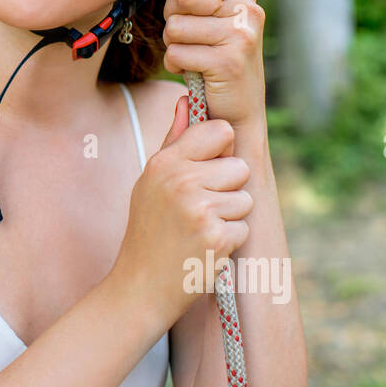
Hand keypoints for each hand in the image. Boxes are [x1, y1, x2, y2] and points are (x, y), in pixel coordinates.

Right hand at [113, 94, 252, 321]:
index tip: (209, 167)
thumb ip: (174, 141)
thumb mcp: (151, 182)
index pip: (220, 130)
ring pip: (246, 199)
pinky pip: (243, 227)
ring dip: (230, 217)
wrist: (139, 286)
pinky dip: (229, 241)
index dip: (222, 149)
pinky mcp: (216, 238)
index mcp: (164, 162)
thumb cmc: (148, 230)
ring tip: (199, 230)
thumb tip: (186, 100)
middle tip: (199, 210)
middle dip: (229, 189)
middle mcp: (181, 181)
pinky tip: (203, 248)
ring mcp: (199, 210)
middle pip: (240, 167)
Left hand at [162, 0, 266, 128]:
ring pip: (175, 26)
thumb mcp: (213, 17)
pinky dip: (175, 64)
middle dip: (172, 16)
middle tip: (187, 33)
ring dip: (172, 44)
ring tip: (192, 54)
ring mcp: (240, 36)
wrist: (235, 110)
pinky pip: (176, 53)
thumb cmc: (215, 58)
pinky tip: (192, 70)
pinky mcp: (228, 62)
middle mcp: (247, 10)